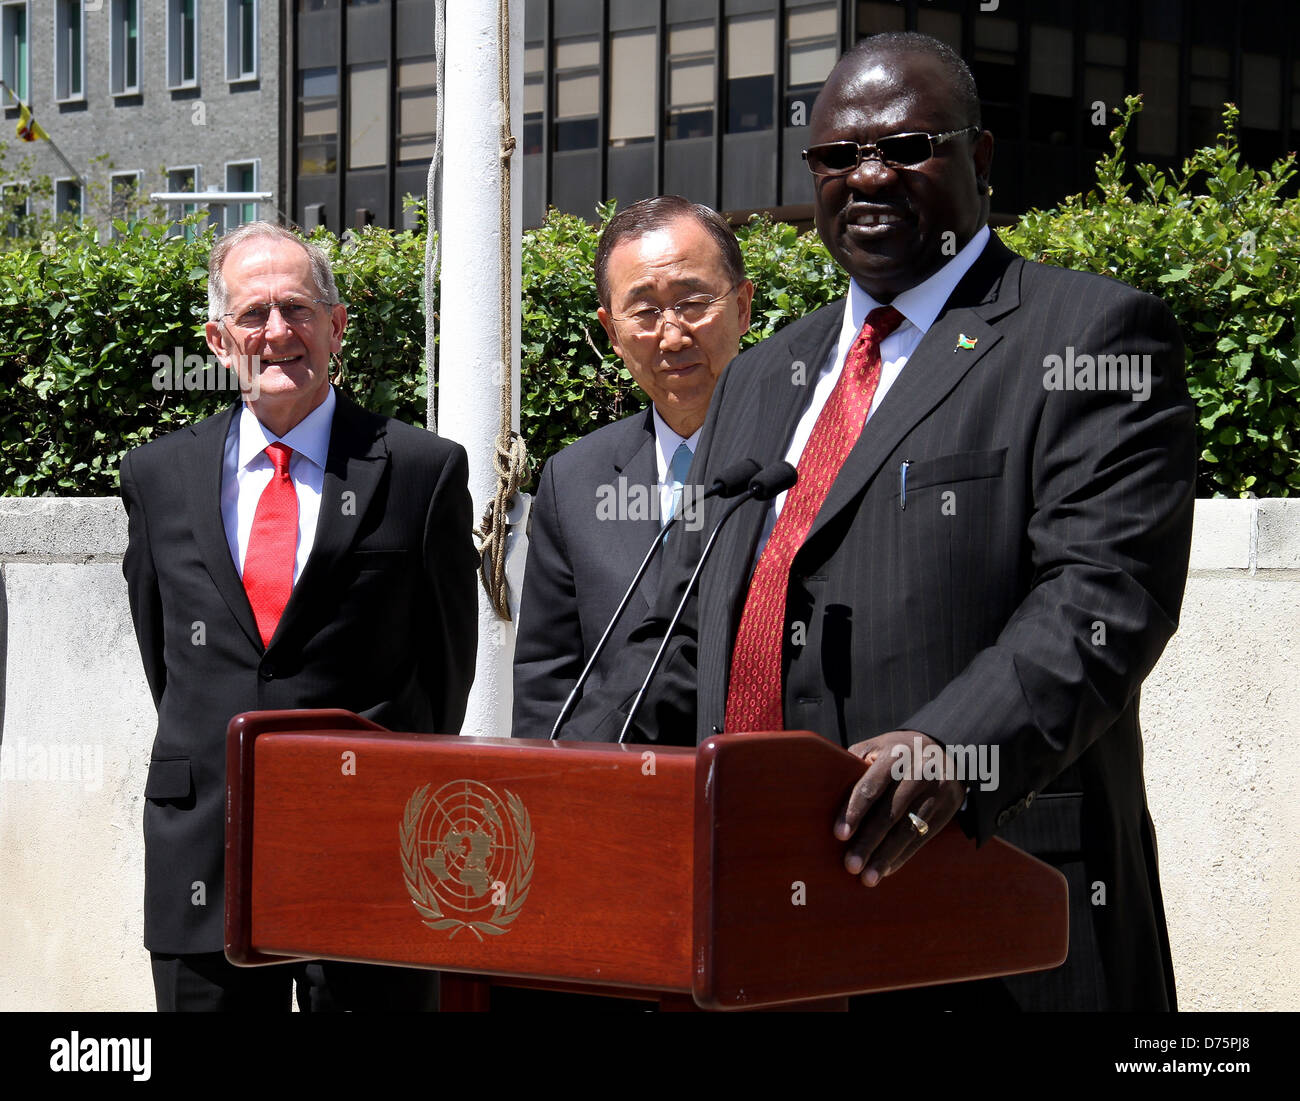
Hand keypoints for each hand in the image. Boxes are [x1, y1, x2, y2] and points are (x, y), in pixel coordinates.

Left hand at [834, 729, 965, 886]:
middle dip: (868, 842)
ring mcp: (936, 792)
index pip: (871, 786)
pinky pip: (922, 838)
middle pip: (889, 813)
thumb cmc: (897, 753)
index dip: (854, 811)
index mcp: (895, 755)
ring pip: (908, 830)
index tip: (839, 835)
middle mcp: (918, 772)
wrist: (947, 750)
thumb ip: (855, 765)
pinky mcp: (946, 810)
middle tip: (850, 865)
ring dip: (886, 857)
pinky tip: (886, 870)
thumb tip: (825, 794)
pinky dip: (902, 856)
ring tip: (867, 878)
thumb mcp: (878, 748)